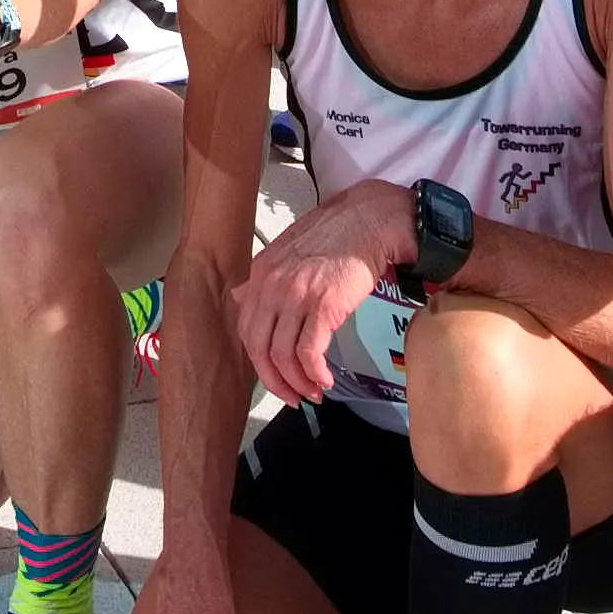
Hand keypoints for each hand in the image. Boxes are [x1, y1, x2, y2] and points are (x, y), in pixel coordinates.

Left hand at [231, 185, 414, 408]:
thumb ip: (265, 278)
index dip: (259, 361)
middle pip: (259, 347)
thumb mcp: (289, 250)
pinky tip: (325, 380)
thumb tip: (240, 297)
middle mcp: (273, 284)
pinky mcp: (324, 305)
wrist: (372, 218)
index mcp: (262, 272)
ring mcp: (297, 294)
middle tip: (293, 395)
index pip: (247, 328)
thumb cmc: (339, 234)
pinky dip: (315, 374)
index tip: (275, 376)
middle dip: (274, 381)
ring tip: (314, 391)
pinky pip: (309, 352)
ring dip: (298, 382)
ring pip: (282, 355)